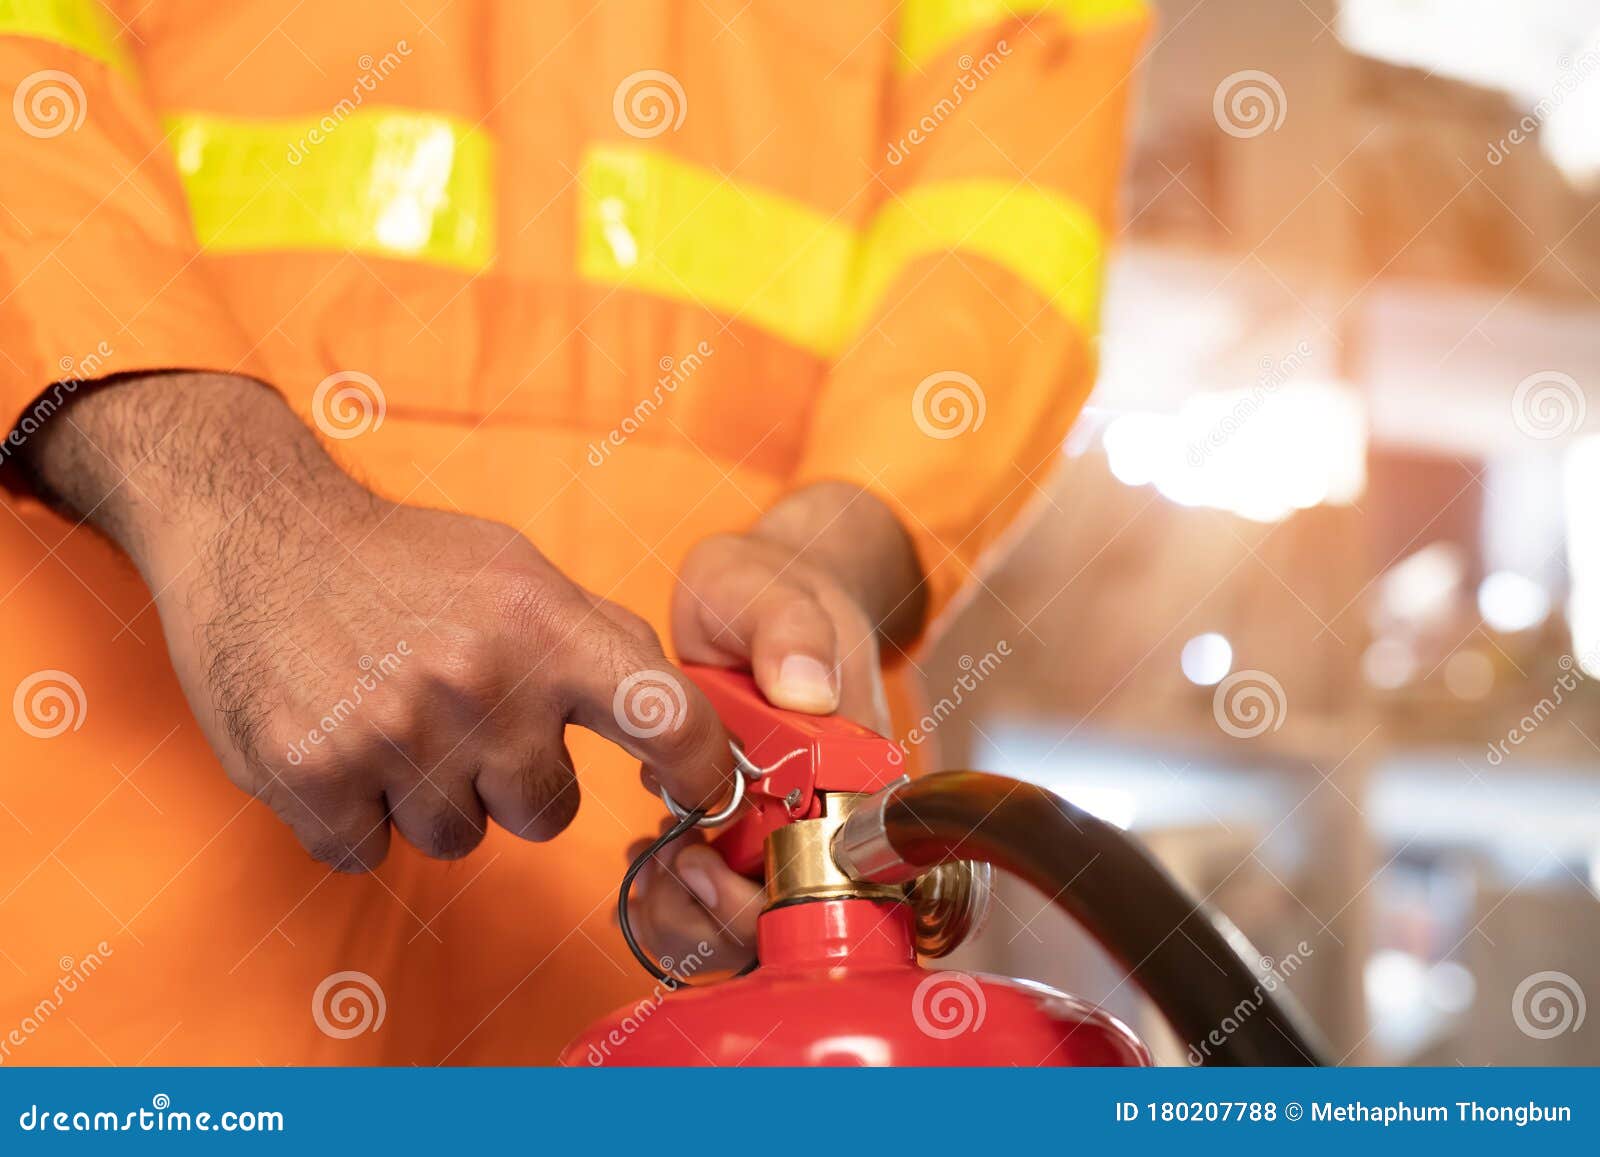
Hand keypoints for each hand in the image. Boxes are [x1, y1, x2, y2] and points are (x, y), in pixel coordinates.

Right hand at [19, 373, 734, 870]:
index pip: (663, 716)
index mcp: (543, 626)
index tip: (703, 796)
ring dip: (432, 798)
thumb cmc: (405, 564)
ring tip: (392, 718)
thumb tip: (681, 723)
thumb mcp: (518, 571)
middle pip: (547, 812)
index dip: (699, 771)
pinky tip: (340, 744)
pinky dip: (356, 816)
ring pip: (457, 839)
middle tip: (463, 716)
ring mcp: (392, 733)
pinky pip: (370, 852)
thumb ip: (600, 642)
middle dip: (515, 780)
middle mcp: (478, 682)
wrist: (259, 535)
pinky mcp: (312, 773)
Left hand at [626, 482, 926, 969]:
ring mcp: (788, 829)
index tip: (710, 857)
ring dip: (695, 918)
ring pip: (757, 929)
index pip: (849, 868)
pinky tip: (646, 863)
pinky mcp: (746, 837)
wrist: (746, 595)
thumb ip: (791, 629)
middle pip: (801, 919)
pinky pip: (720, 908)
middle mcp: (833, 810)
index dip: (782, 890)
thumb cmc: (767, 589)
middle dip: (726, 915)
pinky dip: (676, 906)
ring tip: (652, 865)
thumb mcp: (773, 590)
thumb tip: (809, 691)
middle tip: (672, 862)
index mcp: (859, 763)